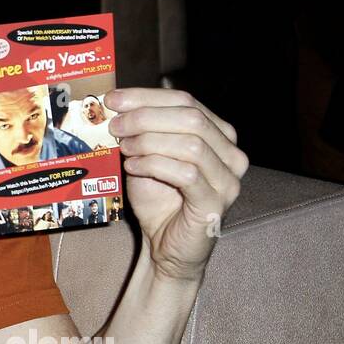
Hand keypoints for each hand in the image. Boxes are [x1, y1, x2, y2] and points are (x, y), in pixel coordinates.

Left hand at [103, 88, 248, 284]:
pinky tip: (133, 168)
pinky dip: (154, 165)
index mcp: (219, 135)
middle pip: (190, 117)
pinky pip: (186, 175)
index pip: (186, 101)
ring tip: (124, 148)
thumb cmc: (159, 200)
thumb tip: (114, 105)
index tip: (113, 99)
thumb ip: (141, 132)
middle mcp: (231, 154)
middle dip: (145, 117)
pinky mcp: (216, 204)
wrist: (166, 246)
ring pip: (191, 144)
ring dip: (149, 141)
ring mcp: (228, 180)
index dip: (147, 97)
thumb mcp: (146, 157)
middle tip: (115, 126)